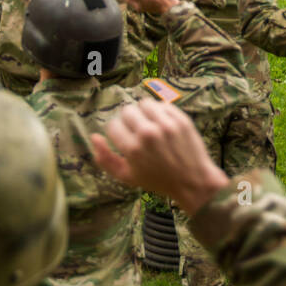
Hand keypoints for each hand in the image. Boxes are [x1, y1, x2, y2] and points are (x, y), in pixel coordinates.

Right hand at [90, 100, 228, 215]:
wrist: (192, 181)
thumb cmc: (157, 180)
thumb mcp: (127, 177)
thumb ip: (105, 159)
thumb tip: (93, 136)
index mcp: (132, 149)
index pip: (113, 125)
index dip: (116, 132)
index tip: (124, 139)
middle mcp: (148, 134)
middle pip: (127, 111)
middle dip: (128, 120)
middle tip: (136, 131)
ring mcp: (166, 125)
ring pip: (144, 103)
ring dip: (144, 113)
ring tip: (149, 124)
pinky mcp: (181, 119)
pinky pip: (162, 105)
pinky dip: (159, 112)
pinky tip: (162, 124)